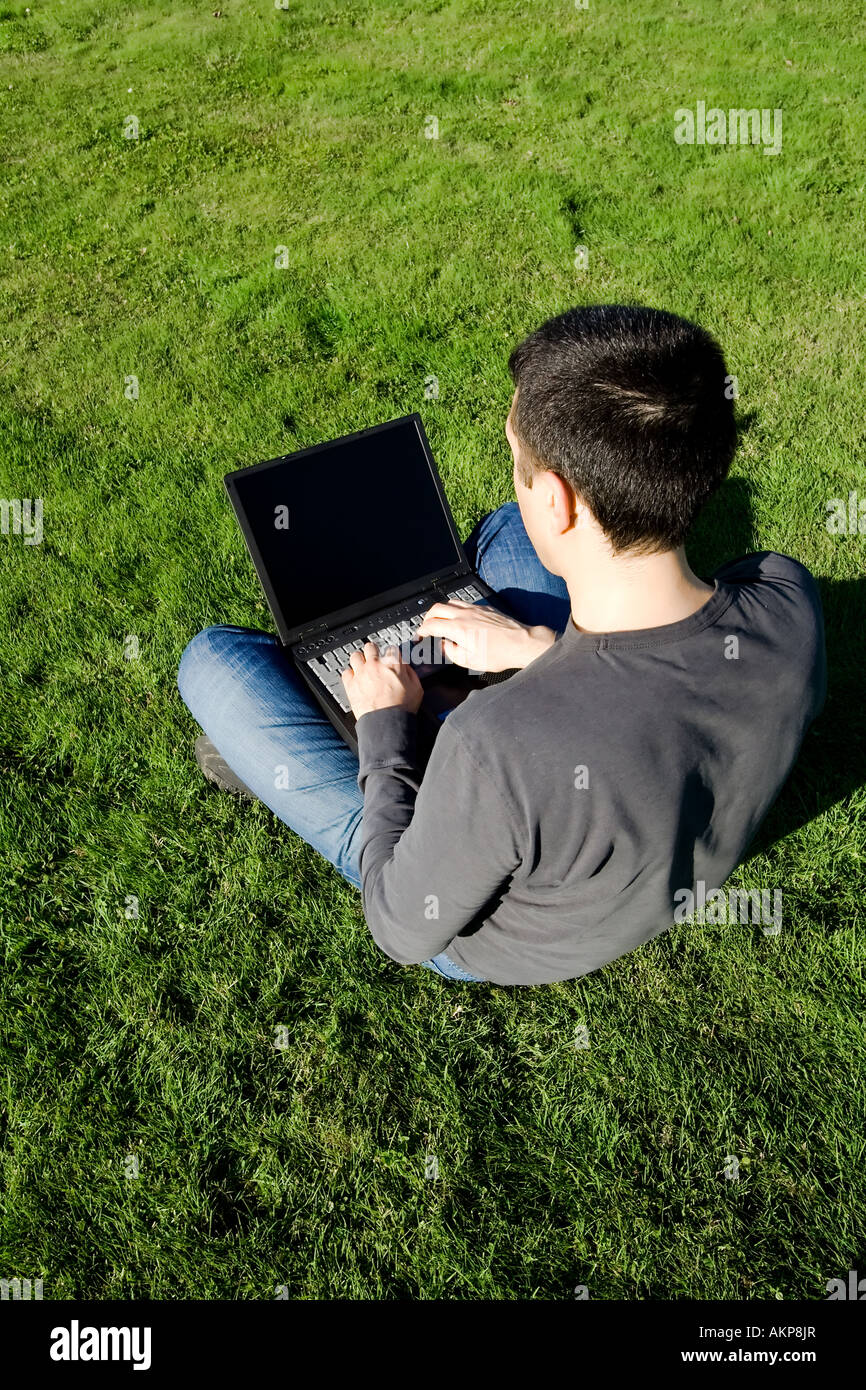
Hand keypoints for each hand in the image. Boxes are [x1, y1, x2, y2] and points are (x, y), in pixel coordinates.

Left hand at [341, 641, 424, 718]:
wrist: (386, 722)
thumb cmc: (401, 708)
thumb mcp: (417, 688)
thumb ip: (411, 673)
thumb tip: (406, 667)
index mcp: (392, 665)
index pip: (390, 649)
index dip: (391, 654)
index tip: (390, 658)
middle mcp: (375, 666)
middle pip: (370, 647)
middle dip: (373, 651)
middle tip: (374, 657)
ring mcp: (362, 674)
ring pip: (355, 656)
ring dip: (359, 660)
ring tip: (362, 666)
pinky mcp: (351, 684)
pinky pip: (346, 672)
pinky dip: (350, 675)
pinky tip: (354, 679)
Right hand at [415, 600, 556, 672]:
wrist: (522, 643)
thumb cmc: (500, 653)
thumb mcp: (471, 661)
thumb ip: (452, 652)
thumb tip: (445, 646)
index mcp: (458, 628)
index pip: (431, 625)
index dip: (421, 631)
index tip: (420, 636)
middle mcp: (465, 614)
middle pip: (437, 608)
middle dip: (427, 617)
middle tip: (426, 627)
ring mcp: (476, 609)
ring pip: (451, 602)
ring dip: (441, 610)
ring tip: (441, 620)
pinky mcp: (485, 608)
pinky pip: (465, 603)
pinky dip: (456, 608)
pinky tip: (460, 618)